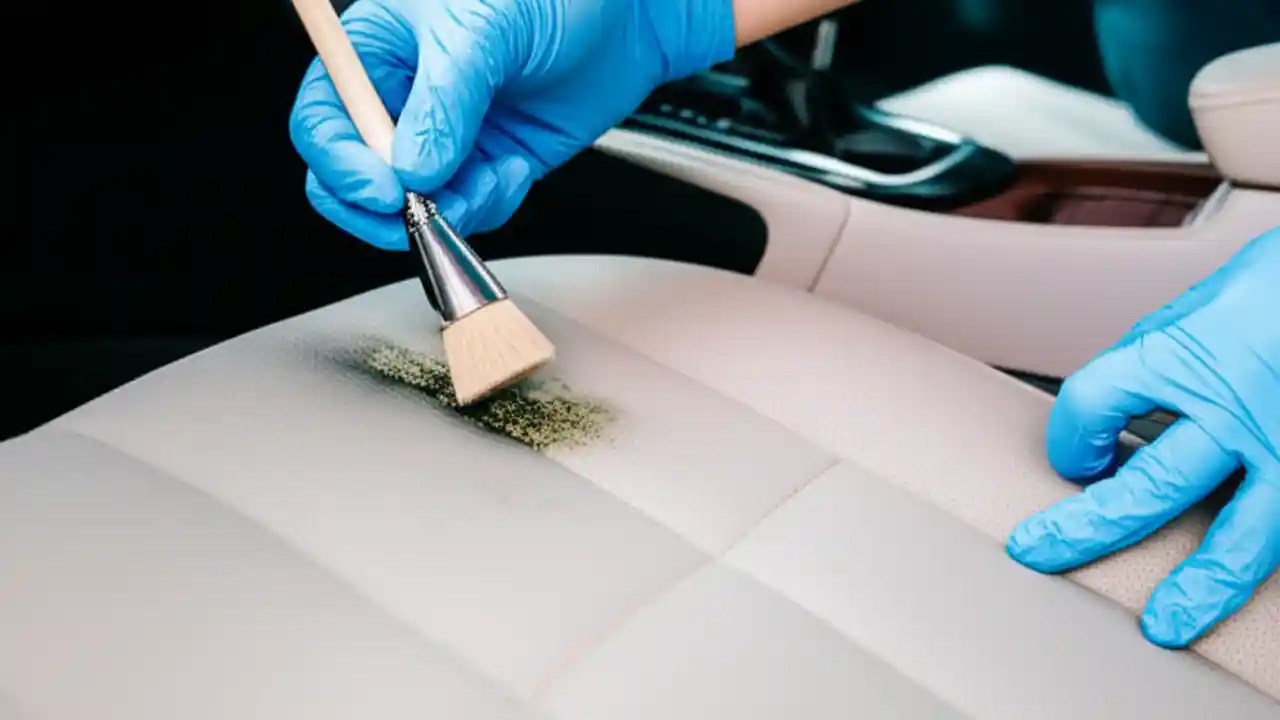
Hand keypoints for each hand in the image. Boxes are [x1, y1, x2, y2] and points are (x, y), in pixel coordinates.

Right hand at [288, 0, 734, 247]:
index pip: (324, 120)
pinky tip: (517, 169)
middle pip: (355, 176)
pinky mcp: (487, 163)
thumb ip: (444, 103)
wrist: (629, 17)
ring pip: (416, 204)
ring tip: (492, 179)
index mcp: (377, 51)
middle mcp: (404, 98)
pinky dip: (491, 203)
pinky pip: (470, 207)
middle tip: (422, 213)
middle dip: (386, 207)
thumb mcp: (485, 31)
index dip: (341, 164)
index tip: (383, 190)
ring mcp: (446, 136)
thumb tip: (414, 170)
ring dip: (452, 209)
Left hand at [1008, 226, 1279, 647]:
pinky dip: (1258, 560)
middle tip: (1038, 553)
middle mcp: (1229, 411)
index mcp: (1180, 358)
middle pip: (1143, 490)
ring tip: (1163, 625)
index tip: (1071, 458)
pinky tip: (1235, 580)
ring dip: (1196, 588)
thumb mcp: (1189, 314)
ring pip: (1237, 538)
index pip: (1090, 408)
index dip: (1068, 438)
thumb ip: (1147, 371)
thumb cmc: (1267, 288)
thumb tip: (1106, 422)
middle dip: (1083, 531)